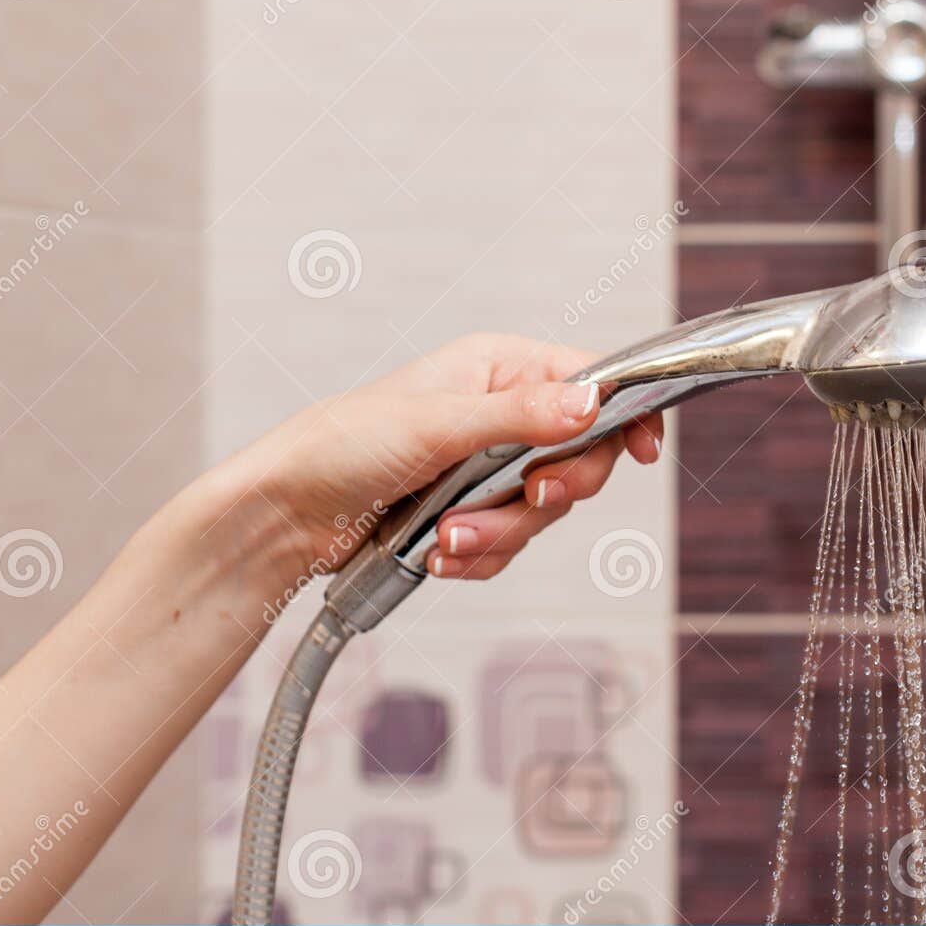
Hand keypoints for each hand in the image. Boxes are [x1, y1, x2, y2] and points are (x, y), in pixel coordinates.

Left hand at [222, 332, 662, 586]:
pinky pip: (509, 546)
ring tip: (444, 537)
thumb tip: (591, 404)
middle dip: (545, 493)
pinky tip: (436, 553)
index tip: (642, 451)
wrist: (283, 517)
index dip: (622, 415)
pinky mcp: (471, 515)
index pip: (591, 381)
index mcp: (498, 368)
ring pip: (543, 513)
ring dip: (497, 534)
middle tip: (526, 498)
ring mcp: (487, 468)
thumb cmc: (338, 446)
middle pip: (579, 457)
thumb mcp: (436, 425)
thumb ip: (520, 417)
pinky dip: (477, 557)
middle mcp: (501, 414)